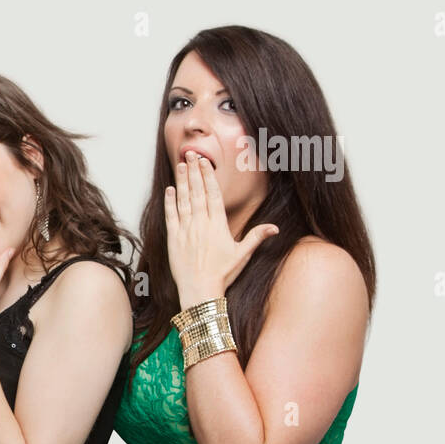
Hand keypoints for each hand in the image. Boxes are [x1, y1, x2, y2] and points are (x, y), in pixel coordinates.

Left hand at [165, 152, 278, 307]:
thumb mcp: (243, 254)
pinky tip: (170, 189)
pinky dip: (170, 202)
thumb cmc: (222, 274)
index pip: (213, 194)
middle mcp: (201, 224)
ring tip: (181, 164)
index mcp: (218, 225)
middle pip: (197, 192)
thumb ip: (257, 236)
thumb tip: (275, 227)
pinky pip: (171, 216)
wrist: (200, 290)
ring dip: (182, 181)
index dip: (208, 176)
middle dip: (194, 171)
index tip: (204, 162)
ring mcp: (186, 230)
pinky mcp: (174, 239)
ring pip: (183, 200)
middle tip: (190, 154)